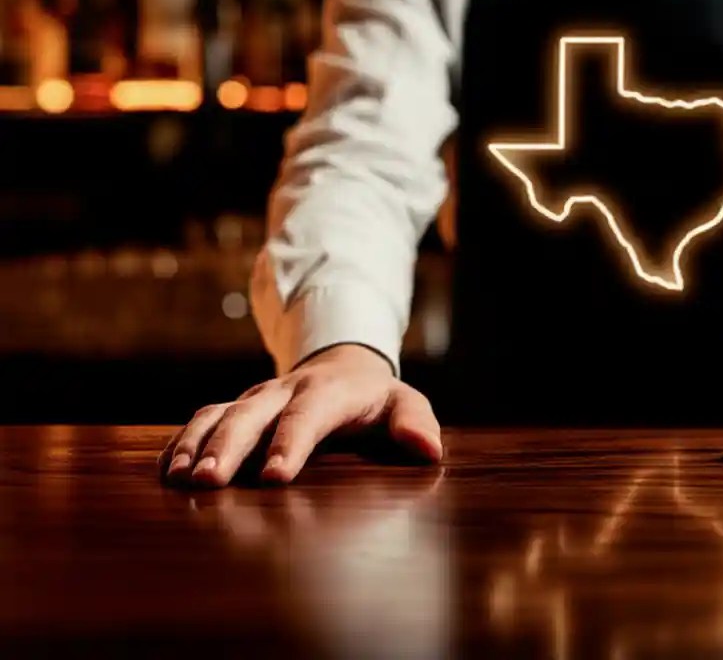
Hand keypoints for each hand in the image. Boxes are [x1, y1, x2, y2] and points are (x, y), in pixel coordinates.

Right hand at [158, 344, 442, 487]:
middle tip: (208, 482)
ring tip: (181, 480)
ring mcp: (254, 399)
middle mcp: (284, 392)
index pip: (307, 417)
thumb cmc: (375, 401)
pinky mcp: (233, 408)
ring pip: (216, 415)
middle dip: (228, 448)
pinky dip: (180, 443)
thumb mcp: (403, 405)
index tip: (273, 477)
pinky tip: (167, 472)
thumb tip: (428, 449)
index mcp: (328, 392)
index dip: (289, 444)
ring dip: (196, 446)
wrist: (342, 367)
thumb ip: (415, 423)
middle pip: (250, 416)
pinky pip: (200, 419)